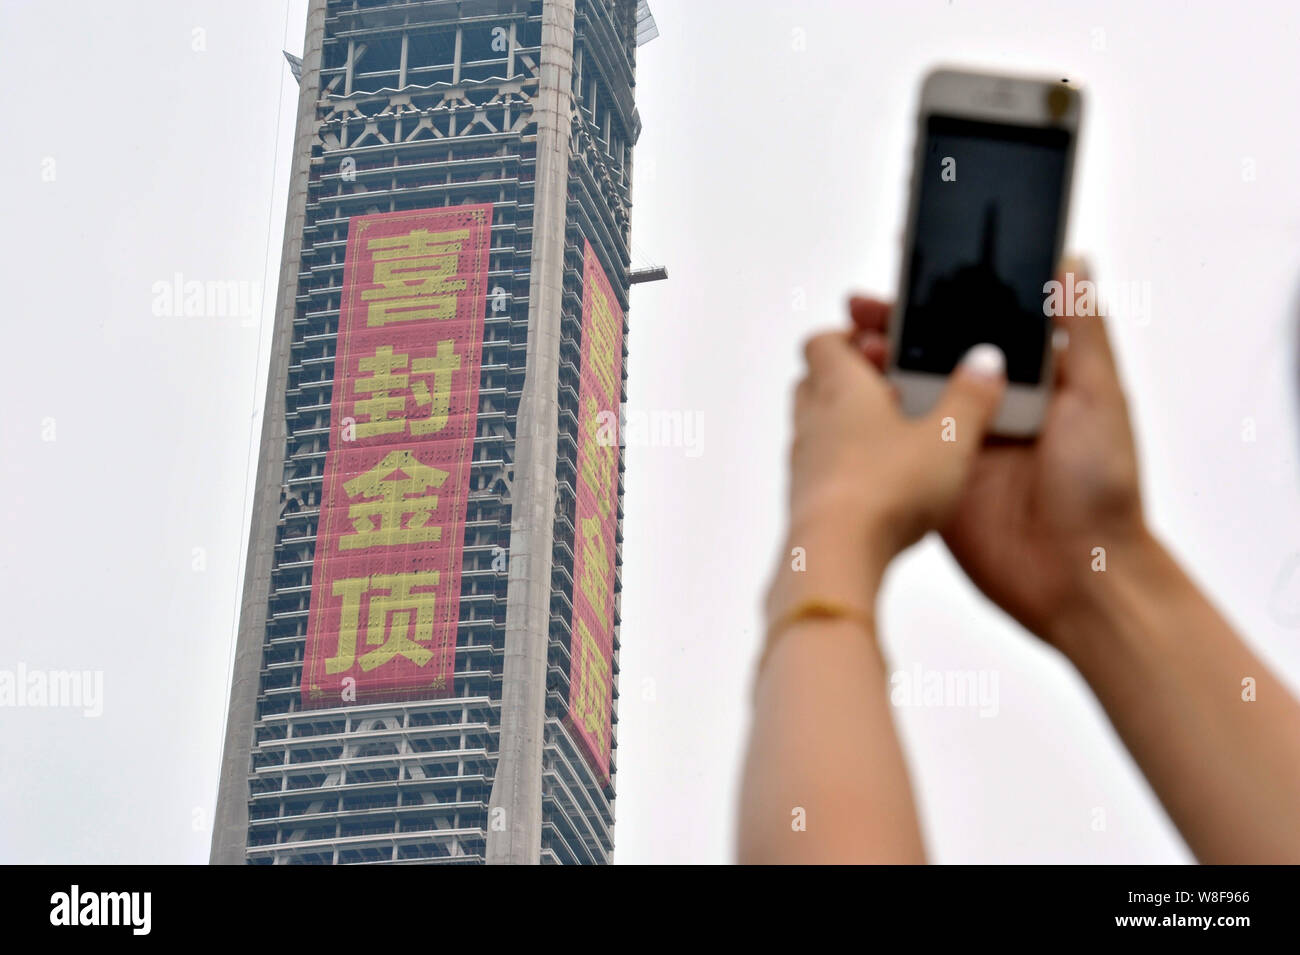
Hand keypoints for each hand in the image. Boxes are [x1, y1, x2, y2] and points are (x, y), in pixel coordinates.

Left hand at [767, 325, 1006, 618]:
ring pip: (818, 428)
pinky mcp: (806, 501)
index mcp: (839, 385)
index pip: (823, 342)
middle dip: (852, 380)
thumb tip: (985, 361)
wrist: (836, 556)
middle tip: (896, 389)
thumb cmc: (887, 488)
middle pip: (816, 382)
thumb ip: (970, 397)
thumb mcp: (949, 438)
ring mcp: (804, 462)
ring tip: (899, 440)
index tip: (884, 344)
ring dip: (850, 426)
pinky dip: (847, 467)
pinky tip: (885, 487)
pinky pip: (823, 470)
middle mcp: (812, 418)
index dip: (850, 337)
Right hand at [851, 261, 1147, 648]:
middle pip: (936, 350)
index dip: (949, 292)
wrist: (1079, 577)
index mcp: (1032, 379)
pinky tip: (846, 395)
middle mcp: (991, 405)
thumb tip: (1071, 262)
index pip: (983, 321)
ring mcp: (958, 442)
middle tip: (863, 307)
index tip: (916, 263)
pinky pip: (897, 440)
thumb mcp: (1099, 397)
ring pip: (909, 389)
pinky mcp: (933, 477)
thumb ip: (1081, 331)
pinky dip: (870, 416)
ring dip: (877, 364)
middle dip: (899, 325)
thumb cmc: (1102, 487)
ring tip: (849, 342)